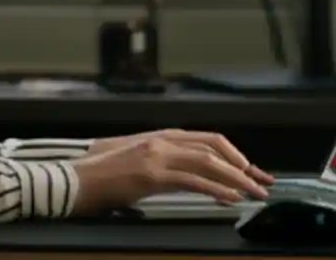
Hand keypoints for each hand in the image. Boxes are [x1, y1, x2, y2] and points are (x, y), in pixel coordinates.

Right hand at [71, 130, 272, 215]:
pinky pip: (192, 180)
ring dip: (236, 179)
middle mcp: (162, 140)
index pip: (208, 139)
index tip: (252, 170)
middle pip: (214, 148)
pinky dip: (216, 189)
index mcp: (161, 136)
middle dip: (243, 166)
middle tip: (261, 182)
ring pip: (208, 162)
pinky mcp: (150, 175)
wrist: (74, 179)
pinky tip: (229, 198)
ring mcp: (157, 155)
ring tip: (252, 193)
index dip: (235, 154)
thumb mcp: (137, 160)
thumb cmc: (100, 174)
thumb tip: (190, 175)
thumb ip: (163, 162)